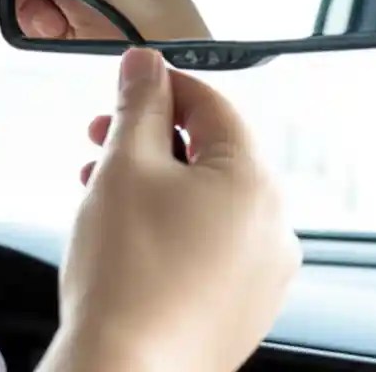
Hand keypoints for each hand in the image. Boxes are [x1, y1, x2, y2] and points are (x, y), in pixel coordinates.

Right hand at [15, 0, 210, 41]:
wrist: (187, 97)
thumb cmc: (167, 48)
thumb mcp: (113, 10)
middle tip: (43, 10)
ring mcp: (97, 1)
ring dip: (40, 9)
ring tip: (55, 30)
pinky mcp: (89, 28)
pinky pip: (54, 17)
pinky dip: (47, 28)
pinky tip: (57, 39)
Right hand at [43, 49, 300, 371]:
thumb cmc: (125, 278)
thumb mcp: (123, 167)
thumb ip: (137, 105)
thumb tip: (145, 65)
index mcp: (255, 181)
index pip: (212, 104)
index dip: (161, 86)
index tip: (125, 86)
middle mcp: (275, 226)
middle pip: (212, 154)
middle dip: (151, 141)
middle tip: (101, 144)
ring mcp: (264, 274)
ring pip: (210, 203)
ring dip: (159, 185)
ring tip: (105, 194)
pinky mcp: (244, 309)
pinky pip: (212, 249)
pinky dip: (175, 231)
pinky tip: (132, 240)